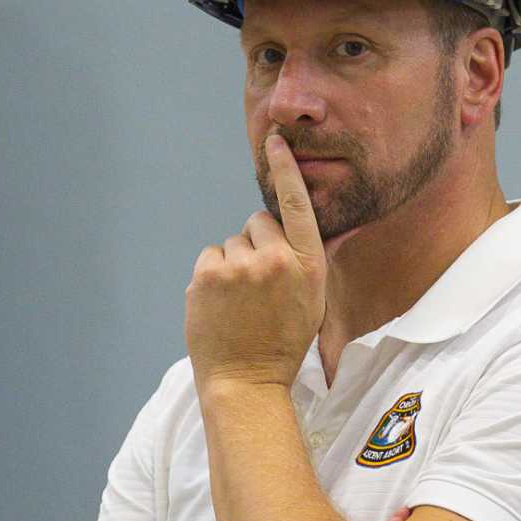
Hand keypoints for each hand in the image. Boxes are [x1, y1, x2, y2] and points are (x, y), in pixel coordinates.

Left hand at [185, 131, 326, 390]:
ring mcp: (240, 265)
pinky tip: (222, 302)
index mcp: (309, 265)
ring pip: (233, 241)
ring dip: (234, 262)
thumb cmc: (282, 343)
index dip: (286, 170)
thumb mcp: (311, 300)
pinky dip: (213, 274)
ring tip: (240, 300)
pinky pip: (211, 255)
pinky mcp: (209, 273)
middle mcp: (277, 259)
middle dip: (257, 243)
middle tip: (259, 284)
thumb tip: (286, 229)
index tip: (275, 141)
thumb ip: (303, 261)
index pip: (298, 205)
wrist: (247, 380)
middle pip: (260, 222)